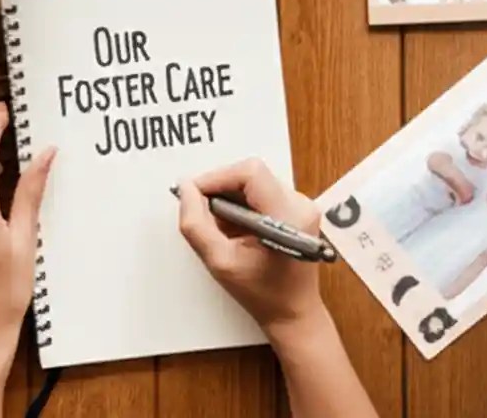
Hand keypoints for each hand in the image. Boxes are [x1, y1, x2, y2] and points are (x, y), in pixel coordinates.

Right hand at [176, 158, 323, 336]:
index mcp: (288, 216)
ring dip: (230, 200)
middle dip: (221, 190)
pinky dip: (241, 206)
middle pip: (250, 175)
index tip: (194, 194)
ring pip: (253, 182)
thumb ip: (196, 224)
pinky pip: (260, 193)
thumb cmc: (263, 294)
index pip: (249, 173)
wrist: (293, 312)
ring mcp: (301, 205)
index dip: (217, 178)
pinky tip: (235, 230)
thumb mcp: (219, 262)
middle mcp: (300, 205)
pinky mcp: (295, 209)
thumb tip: (186, 190)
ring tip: (222, 230)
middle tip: (205, 216)